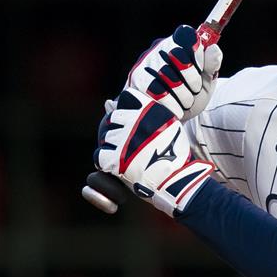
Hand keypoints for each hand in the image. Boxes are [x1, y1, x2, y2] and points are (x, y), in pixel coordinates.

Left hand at [94, 94, 216, 215]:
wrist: (176, 177)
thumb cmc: (172, 150)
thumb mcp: (164, 123)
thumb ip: (139, 111)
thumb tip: (107, 103)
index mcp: (148, 109)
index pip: (125, 99)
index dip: (128, 111)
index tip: (136, 123)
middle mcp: (134, 121)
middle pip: (112, 118)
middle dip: (118, 129)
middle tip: (132, 144)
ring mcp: (124, 139)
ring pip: (105, 137)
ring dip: (113, 145)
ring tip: (129, 155)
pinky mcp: (115, 159)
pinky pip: (99, 155)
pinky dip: (106, 161)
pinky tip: (120, 164)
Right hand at [123, 25, 223, 122]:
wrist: (172, 121)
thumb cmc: (191, 95)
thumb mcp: (207, 82)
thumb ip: (212, 66)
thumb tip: (215, 50)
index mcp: (177, 43)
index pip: (186, 35)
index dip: (197, 52)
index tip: (201, 68)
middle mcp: (158, 50)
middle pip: (178, 54)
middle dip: (192, 78)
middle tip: (195, 89)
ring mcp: (145, 65)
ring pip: (168, 75)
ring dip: (184, 94)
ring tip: (185, 101)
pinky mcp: (136, 82)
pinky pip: (158, 92)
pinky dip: (173, 104)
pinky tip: (175, 109)